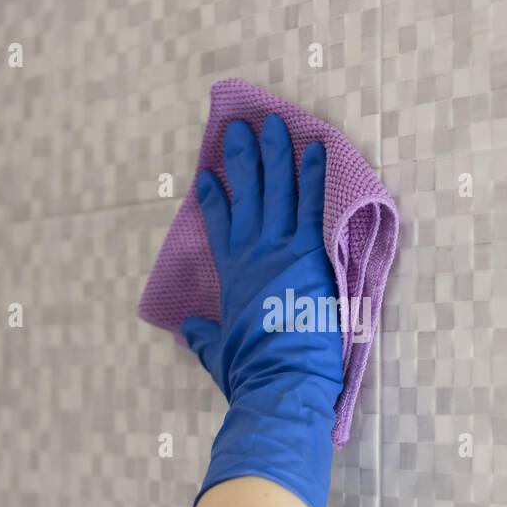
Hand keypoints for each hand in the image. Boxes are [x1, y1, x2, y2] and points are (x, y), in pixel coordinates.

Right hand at [181, 114, 342, 506]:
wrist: (281, 382)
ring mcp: (281, 250)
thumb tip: (190, 329)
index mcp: (231, 276)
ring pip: (277, 191)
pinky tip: (316, 148)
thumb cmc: (251, 375)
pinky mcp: (310, 254)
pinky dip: (314, 175)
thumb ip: (206, 336)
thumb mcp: (220, 353)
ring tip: (274, 123)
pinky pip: (312, 205)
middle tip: (239, 129)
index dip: (214, 199)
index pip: (219, 226)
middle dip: (242, 159)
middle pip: (246, 195)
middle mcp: (252, 255)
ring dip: (276, 154)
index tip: (208, 177)